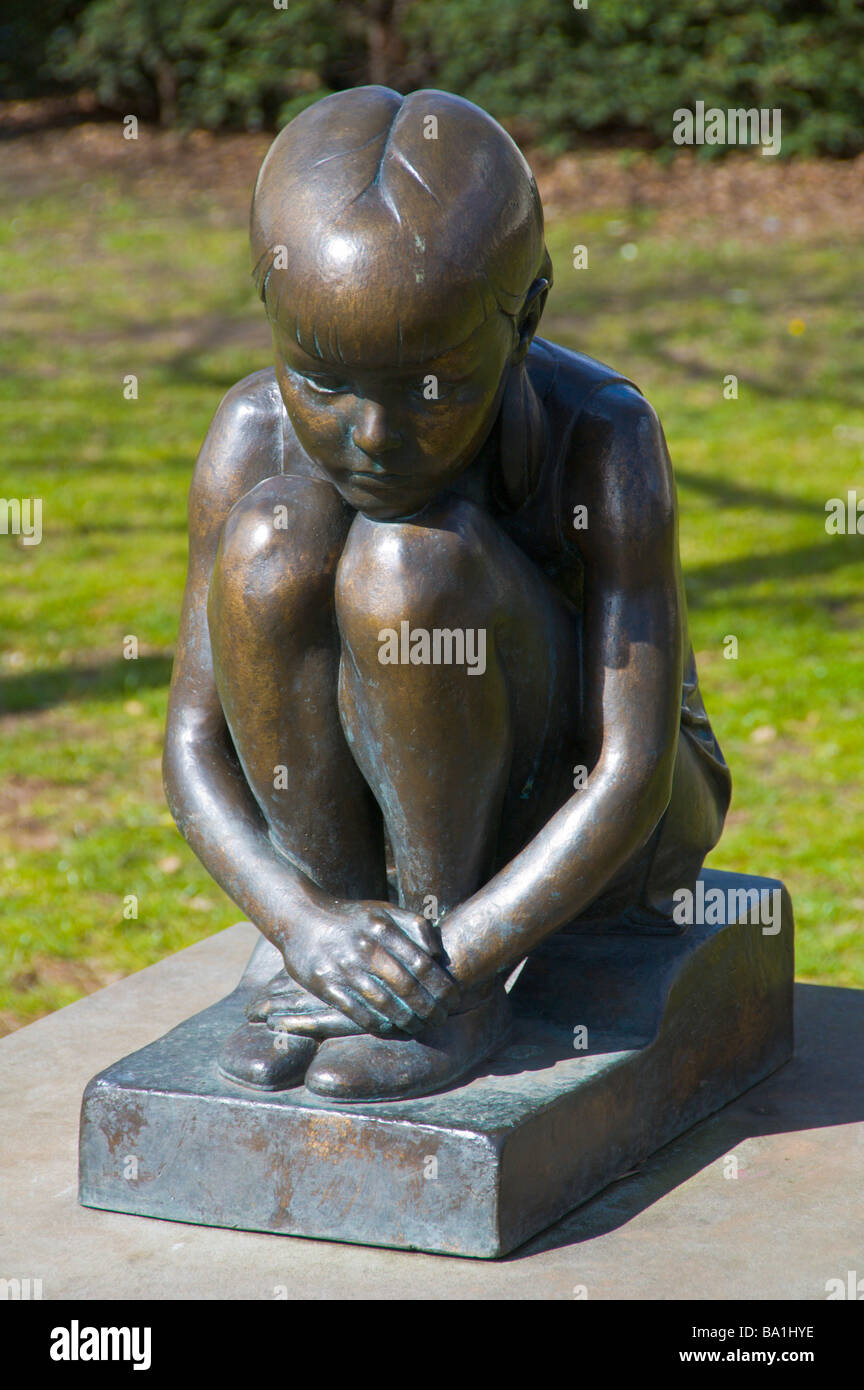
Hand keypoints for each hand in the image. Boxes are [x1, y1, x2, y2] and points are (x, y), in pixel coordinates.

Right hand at [283, 900, 461, 1036]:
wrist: (301, 917)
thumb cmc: (352, 918)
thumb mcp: (384, 910)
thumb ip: (415, 925)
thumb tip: (439, 953)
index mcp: (383, 927)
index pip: (422, 963)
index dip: (441, 985)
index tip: (453, 998)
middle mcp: (365, 947)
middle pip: (407, 986)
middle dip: (429, 1007)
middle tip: (441, 1018)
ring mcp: (344, 967)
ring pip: (384, 1003)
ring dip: (407, 1020)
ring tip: (419, 1026)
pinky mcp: (326, 985)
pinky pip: (358, 1012)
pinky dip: (378, 1024)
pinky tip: (391, 1027)